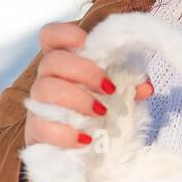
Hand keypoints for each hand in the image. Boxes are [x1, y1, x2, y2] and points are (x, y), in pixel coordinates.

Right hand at [24, 22, 152, 148]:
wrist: (79, 147)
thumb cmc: (96, 108)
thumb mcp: (116, 93)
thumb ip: (129, 84)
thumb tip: (145, 87)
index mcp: (65, 60)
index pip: (51, 35)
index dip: (65, 34)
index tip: (85, 43)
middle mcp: (47, 77)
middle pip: (52, 60)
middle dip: (84, 72)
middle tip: (109, 88)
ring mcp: (39, 102)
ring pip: (46, 89)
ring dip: (78, 99)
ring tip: (101, 112)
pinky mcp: (37, 130)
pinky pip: (43, 126)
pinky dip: (67, 134)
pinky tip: (86, 139)